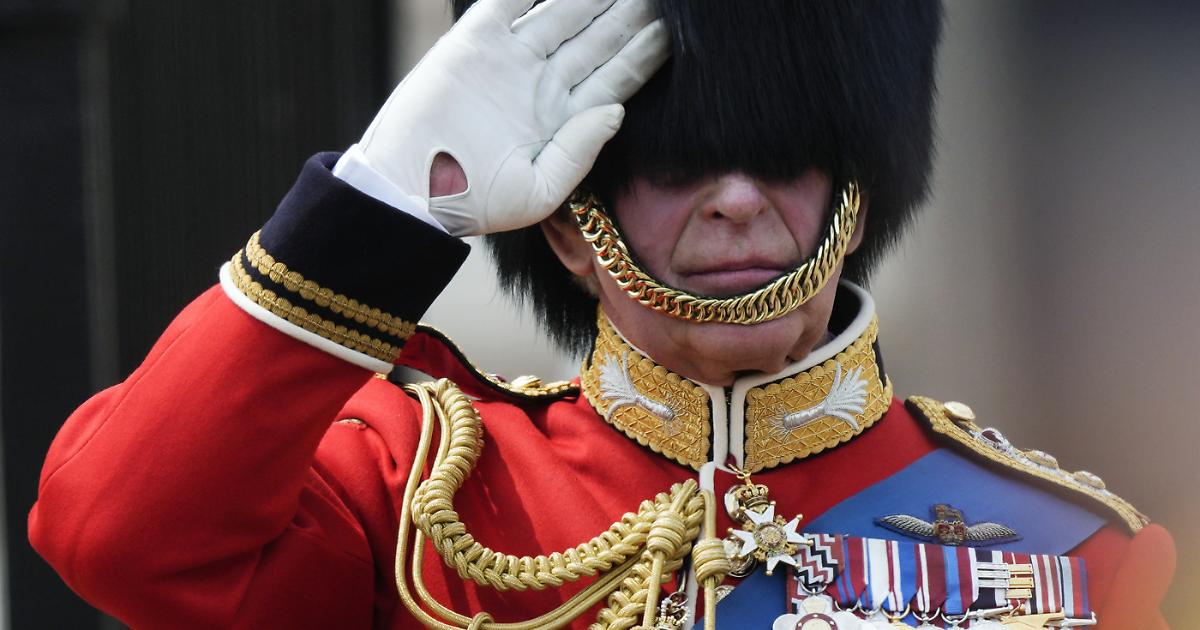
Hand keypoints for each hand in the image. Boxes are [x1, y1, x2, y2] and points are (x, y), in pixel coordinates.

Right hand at [356, 0, 667, 235]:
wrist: (410, 189)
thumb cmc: (474, 203)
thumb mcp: (538, 192)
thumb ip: (579, 152)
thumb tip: (618, 110)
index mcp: (565, 119)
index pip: (619, 76)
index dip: (648, 51)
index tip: (679, 29)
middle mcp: (544, 84)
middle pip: (600, 37)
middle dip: (632, 12)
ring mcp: (512, 58)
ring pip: (565, 10)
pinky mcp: (475, 40)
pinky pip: (510, 0)